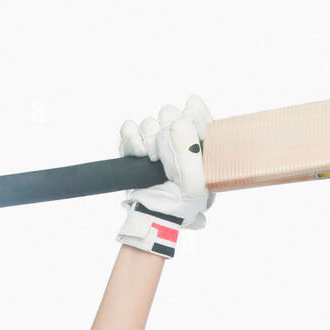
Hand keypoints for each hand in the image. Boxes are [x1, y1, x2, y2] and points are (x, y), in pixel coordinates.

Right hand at [116, 95, 215, 258]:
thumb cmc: (178, 205)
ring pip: (150, 121)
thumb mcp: (194, 183)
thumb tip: (178, 122)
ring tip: (152, 161)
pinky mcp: (135, 145)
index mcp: (200, 145)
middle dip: (166, 133)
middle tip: (166, 157)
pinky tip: (139, 154)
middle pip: (170, 112)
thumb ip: (189, 150)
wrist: (150, 217)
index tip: (187, 128)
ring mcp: (156, 142)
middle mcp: (179, 140)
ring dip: (149, 141)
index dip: (193, 115)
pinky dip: (131, 139)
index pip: (198, 112)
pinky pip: (129, 128)